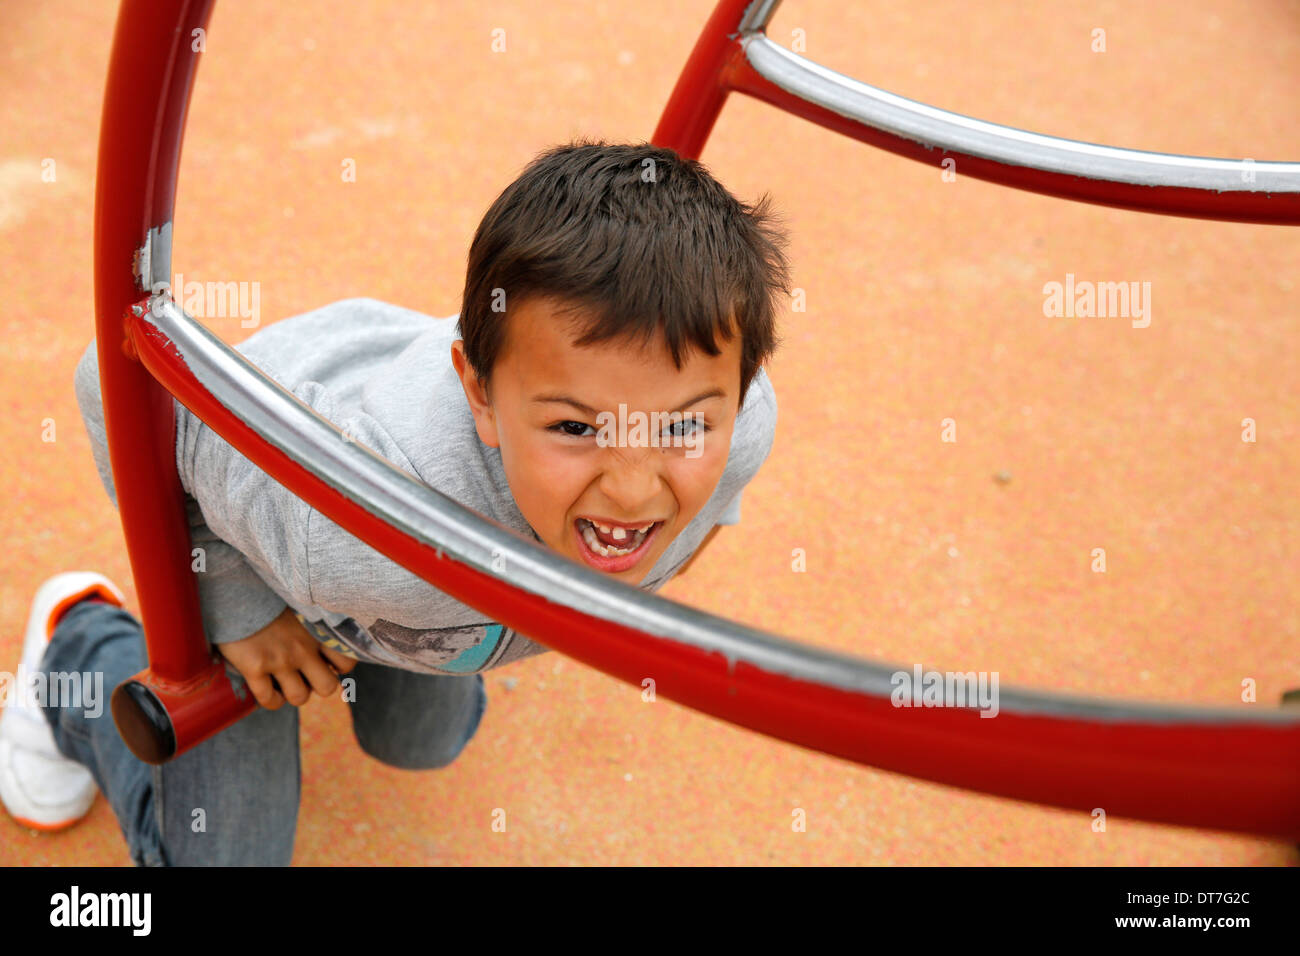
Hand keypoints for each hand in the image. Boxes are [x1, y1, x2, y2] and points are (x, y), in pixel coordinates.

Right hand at [216, 606, 357, 709]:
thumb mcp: (300, 606)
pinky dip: (271, 700)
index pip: (347, 663)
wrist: (234, 590)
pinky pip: (269, 699)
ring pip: (300, 698)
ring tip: (285, 683)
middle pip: (328, 687)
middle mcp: (302, 649)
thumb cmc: (267, 596)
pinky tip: (268, 689)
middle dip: (319, 686)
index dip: (338, 669)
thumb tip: (320, 644)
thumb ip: (312, 624)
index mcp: (316, 632)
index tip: (326, 663)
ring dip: (293, 694)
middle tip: (306, 677)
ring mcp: (279, 660)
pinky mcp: (254, 668)